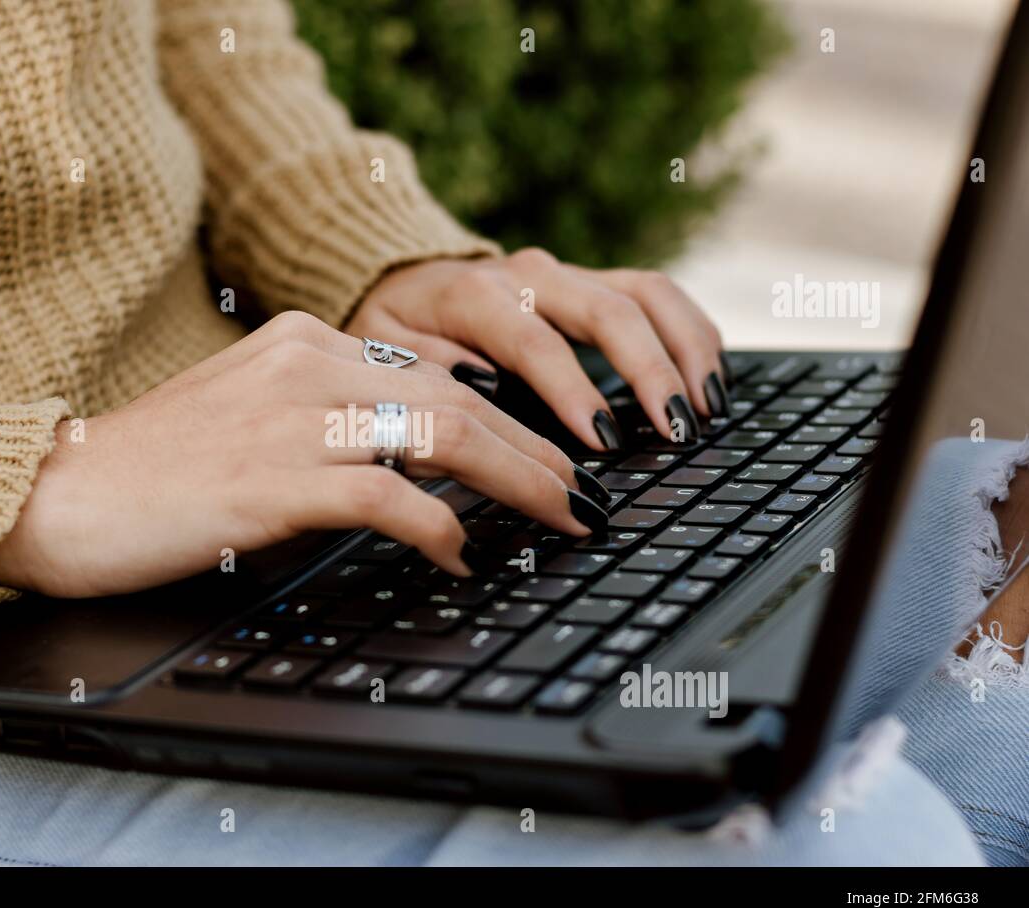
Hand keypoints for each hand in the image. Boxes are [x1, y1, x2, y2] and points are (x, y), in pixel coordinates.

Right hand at [0, 311, 609, 597]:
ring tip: (563, 519)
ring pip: (446, 434)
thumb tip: (415, 460)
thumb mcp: (251, 420)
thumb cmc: (154, 471)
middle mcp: (308, 362)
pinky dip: (440, 529)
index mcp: (305, 341)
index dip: (510, 418)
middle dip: (539, 451)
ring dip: (521, 481)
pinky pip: (387, 495)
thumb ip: (330, 420)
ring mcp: (292, 416)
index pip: (437, 374)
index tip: (551, 457)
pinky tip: (461, 558)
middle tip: (587, 496)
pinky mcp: (273, 478)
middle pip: (461, 398)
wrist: (58, 494)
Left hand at [347, 249, 730, 449]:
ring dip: (687, 348)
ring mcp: (567, 275)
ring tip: (710, 407)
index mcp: (476, 295)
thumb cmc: (395, 333)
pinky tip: (711, 377)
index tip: (605, 441)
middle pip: (610, 310)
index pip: (536, 343)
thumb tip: (482, 388)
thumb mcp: (386, 355)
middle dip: (652, 371)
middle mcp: (530, 275)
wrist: (399, 280)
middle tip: (679, 429)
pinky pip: (657, 295)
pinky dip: (692, 332)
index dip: (574, 392)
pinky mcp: (592, 282)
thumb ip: (428, 371)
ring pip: (648, 293)